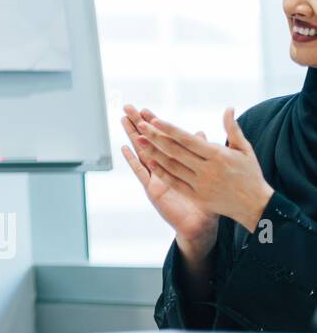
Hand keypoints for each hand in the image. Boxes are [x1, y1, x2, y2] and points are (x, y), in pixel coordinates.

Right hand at [121, 104, 218, 258]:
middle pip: (148, 140)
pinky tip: (124, 148)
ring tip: (123, 120)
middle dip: (138, 124)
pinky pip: (141, 172)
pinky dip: (133, 160)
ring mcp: (155, 177)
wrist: (200, 225)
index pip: (163, 137)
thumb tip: (203, 133)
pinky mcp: (153, 189)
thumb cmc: (207, 201)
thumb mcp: (209, 175)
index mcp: (176, 162)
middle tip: (128, 107)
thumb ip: (204, 154)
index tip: (146, 109)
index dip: (154, 123)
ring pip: (141, 152)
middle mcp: (163, 167)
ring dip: (132, 136)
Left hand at [133, 107, 272, 230]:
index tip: (154, 120)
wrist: (255, 205)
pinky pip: (174, 182)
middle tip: (140, 125)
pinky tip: (149, 161)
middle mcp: (208, 170)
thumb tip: (228, 108)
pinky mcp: (197, 197)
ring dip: (153, 153)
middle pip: (175, 151)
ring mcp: (201, 184)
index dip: (170, 129)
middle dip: (155, 137)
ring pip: (171, 166)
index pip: (188, 139)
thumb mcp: (245, 149)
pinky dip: (161, 172)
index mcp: (218, 155)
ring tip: (138, 140)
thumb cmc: (250, 174)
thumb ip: (232, 129)